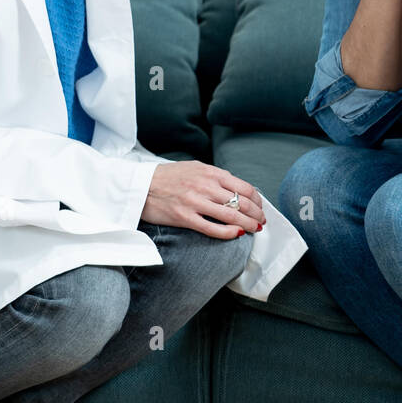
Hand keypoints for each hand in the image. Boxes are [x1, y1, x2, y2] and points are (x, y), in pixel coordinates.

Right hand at [142, 160, 265, 238]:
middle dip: (256, 214)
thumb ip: (215, 176)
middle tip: (261, 222)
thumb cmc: (168, 176)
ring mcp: (195, 203)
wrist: (140, 185)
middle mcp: (205, 186)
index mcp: (210, 173)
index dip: (256, 200)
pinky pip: (212, 228)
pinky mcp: (185, 218)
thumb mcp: (195, 168)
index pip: (243, 187)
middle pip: (241, 203)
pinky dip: (228, 233)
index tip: (260, 208)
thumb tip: (235, 187)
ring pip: (231, 216)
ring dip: (247, 224)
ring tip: (254, 230)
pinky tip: (236, 234)